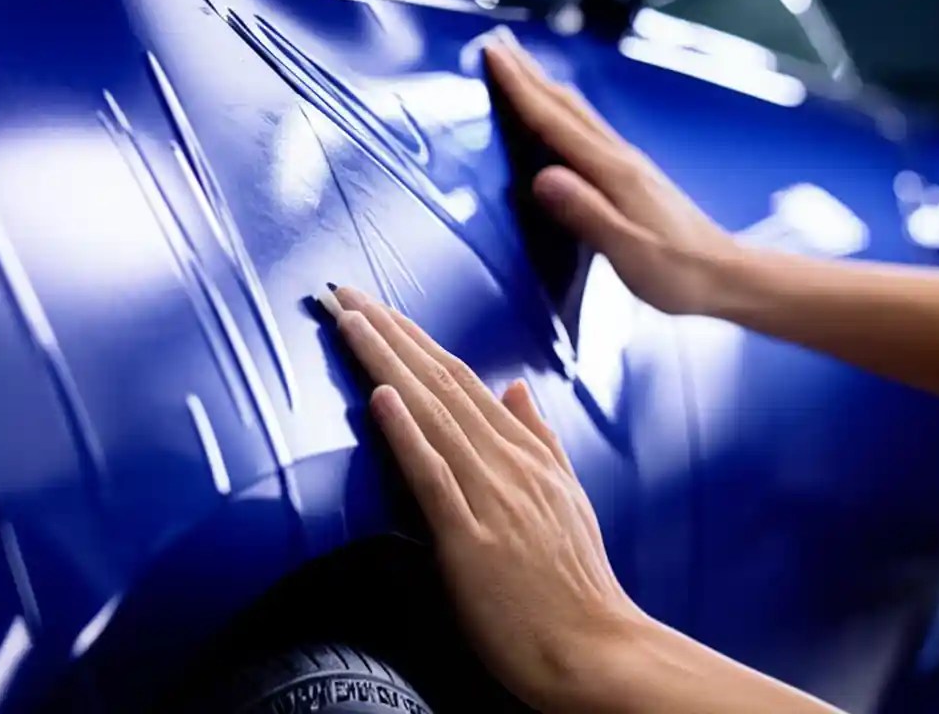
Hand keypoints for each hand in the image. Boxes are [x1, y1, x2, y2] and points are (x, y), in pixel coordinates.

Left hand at [322, 285, 645, 709]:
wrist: (596, 648)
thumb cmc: (576, 580)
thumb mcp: (567, 495)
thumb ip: (540, 437)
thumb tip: (516, 385)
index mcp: (525, 452)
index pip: (461, 378)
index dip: (414, 338)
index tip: (375, 306)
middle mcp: (507, 462)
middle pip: (439, 381)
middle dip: (388, 331)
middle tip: (342, 290)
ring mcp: (490, 497)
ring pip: (432, 414)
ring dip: (386, 362)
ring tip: (348, 320)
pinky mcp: (471, 539)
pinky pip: (434, 477)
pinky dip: (406, 433)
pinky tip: (380, 396)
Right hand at [484, 39, 740, 315]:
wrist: (727, 276)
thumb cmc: (680, 272)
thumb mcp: (630, 252)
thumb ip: (586, 214)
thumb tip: (542, 178)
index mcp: (614, 173)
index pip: (556, 123)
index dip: (520, 89)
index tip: (493, 56)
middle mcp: (621, 159)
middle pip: (567, 106)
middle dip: (529, 75)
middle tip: (496, 48)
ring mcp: (629, 165)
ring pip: (578, 114)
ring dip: (545, 89)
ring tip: (520, 70)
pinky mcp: (632, 177)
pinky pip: (588, 133)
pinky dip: (563, 114)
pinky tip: (559, 119)